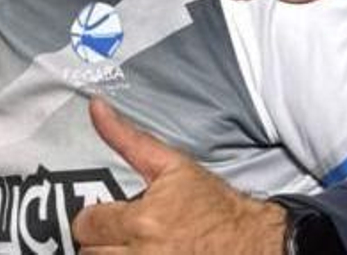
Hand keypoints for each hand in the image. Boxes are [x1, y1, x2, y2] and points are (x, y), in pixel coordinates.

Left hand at [73, 98, 285, 253]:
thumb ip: (127, 138)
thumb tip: (96, 106)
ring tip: (133, 247)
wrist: (260, 244)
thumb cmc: (217, 206)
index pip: (86, 225)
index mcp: (142, 222)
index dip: (95, 218)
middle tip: (122, 234)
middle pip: (90, 252)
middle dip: (102, 240)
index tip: (110, 216)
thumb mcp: (173, 166)